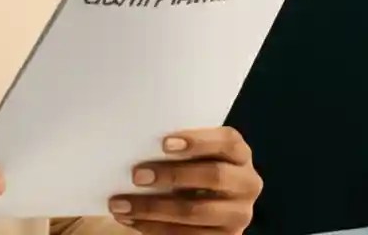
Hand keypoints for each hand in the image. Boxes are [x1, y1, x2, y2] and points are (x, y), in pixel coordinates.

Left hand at [108, 127, 262, 234]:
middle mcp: (247, 183)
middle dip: (172, 175)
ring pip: (196, 212)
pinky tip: (131, 220)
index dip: (198, 141)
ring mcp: (239, 215)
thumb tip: (133, 144)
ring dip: (153, 208)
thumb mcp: (190, 157)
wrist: (201, 206)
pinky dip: (155, 228)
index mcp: (239, 154)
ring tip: (121, 204)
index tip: (164, 144)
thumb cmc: (188, 169)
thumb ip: (175, 150)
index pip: (227, 142)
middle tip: (137, 175)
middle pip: (214, 176)